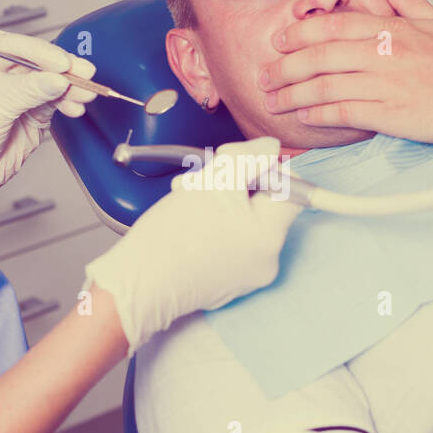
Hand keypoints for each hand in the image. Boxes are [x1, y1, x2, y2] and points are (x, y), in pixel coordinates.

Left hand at [0, 30, 95, 219]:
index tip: (62, 63)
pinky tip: (75, 107)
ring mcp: (20, 91)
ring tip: (85, 94)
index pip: (17, 45)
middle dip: (64, 69)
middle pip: (40, 61)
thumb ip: (29, 89)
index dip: (43, 52)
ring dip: (72, 87)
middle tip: (84, 73)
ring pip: (53, 81)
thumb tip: (59, 80)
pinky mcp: (35, 110)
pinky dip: (70, 103)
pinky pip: (57, 100)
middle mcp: (1, 70)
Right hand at [84, 137, 302, 352]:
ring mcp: (248, 276)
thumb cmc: (175, 232)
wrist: (140, 283)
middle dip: (237, 186)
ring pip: (245, 224)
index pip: (293, 190)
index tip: (241, 166)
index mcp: (272, 234)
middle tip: (203, 181)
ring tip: (188, 203)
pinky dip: (214, 230)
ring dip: (221, 206)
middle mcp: (268, 260)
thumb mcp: (216, 179)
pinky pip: (231, 245)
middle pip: (266, 206)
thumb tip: (271, 148)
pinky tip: (188, 228)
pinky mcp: (228, 285)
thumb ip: (251, 157)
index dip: (268, 170)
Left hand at [259, 0, 432, 143]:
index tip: (280, 38)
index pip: (335, 25)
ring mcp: (387, 84)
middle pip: (321, 55)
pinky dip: (318, 115)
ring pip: (326, 85)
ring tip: (273, 100)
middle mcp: (386, 54)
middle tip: (264, 74)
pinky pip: (344, 113)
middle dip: (285, 65)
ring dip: (293, 94)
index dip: (301, 31)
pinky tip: (303, 118)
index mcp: (394, 29)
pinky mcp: (392, 114)